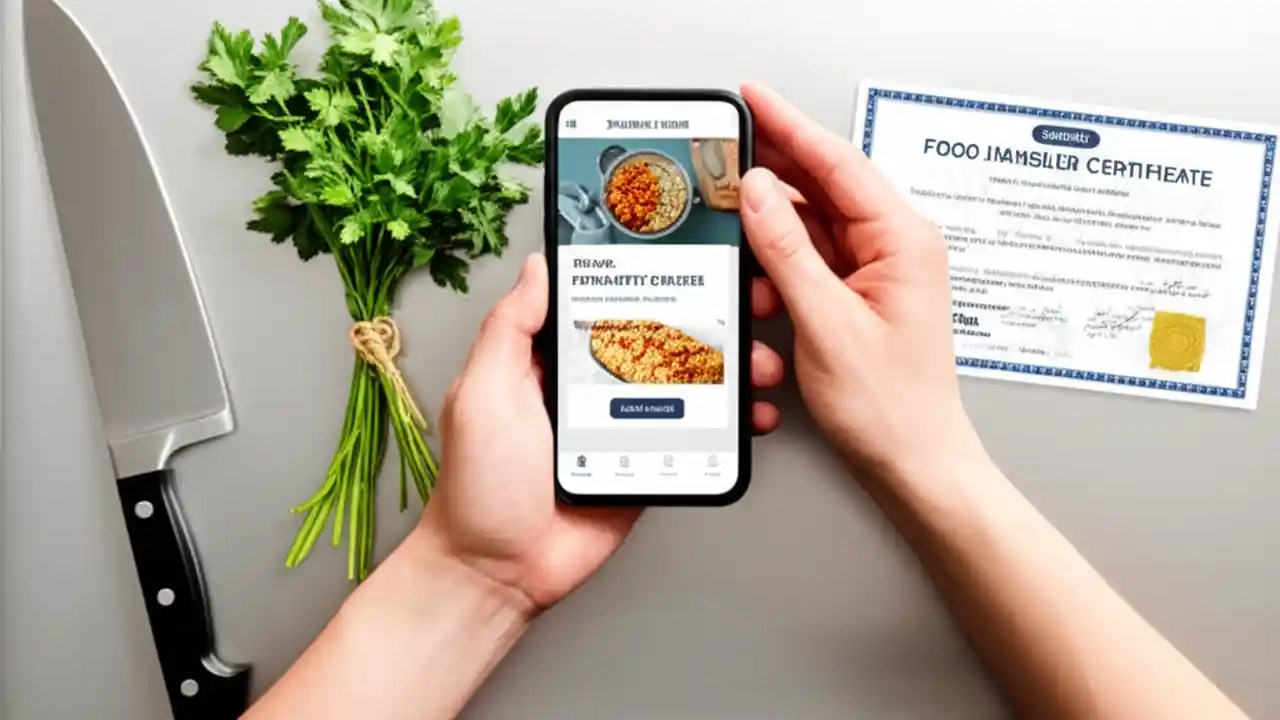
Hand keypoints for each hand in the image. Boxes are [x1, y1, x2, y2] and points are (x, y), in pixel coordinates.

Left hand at [418, 253, 783, 610]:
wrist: (502, 571)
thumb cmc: (480, 486)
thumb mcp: (485, 391)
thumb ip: (510, 328)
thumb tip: (538, 267)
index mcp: (545, 359)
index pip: (598, 301)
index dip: (638, 278)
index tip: (681, 255)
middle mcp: (586, 385)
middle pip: (653, 337)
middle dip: (701, 320)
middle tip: (741, 306)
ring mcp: (619, 423)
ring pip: (682, 382)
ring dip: (725, 369)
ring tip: (756, 361)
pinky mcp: (644, 461)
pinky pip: (691, 434)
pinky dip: (727, 423)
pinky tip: (749, 414)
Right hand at [740, 84, 985, 493]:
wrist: (913, 464)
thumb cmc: (892, 408)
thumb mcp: (827, 323)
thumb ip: (787, 250)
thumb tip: (758, 192)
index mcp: (903, 241)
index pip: (837, 162)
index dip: (788, 126)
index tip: (752, 101)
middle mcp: (893, 248)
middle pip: (821, 190)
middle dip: (769, 181)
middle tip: (721, 161)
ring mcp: (874, 273)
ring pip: (807, 231)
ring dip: (769, 246)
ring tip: (745, 266)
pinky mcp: (855, 298)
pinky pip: (808, 266)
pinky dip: (778, 276)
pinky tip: (762, 297)